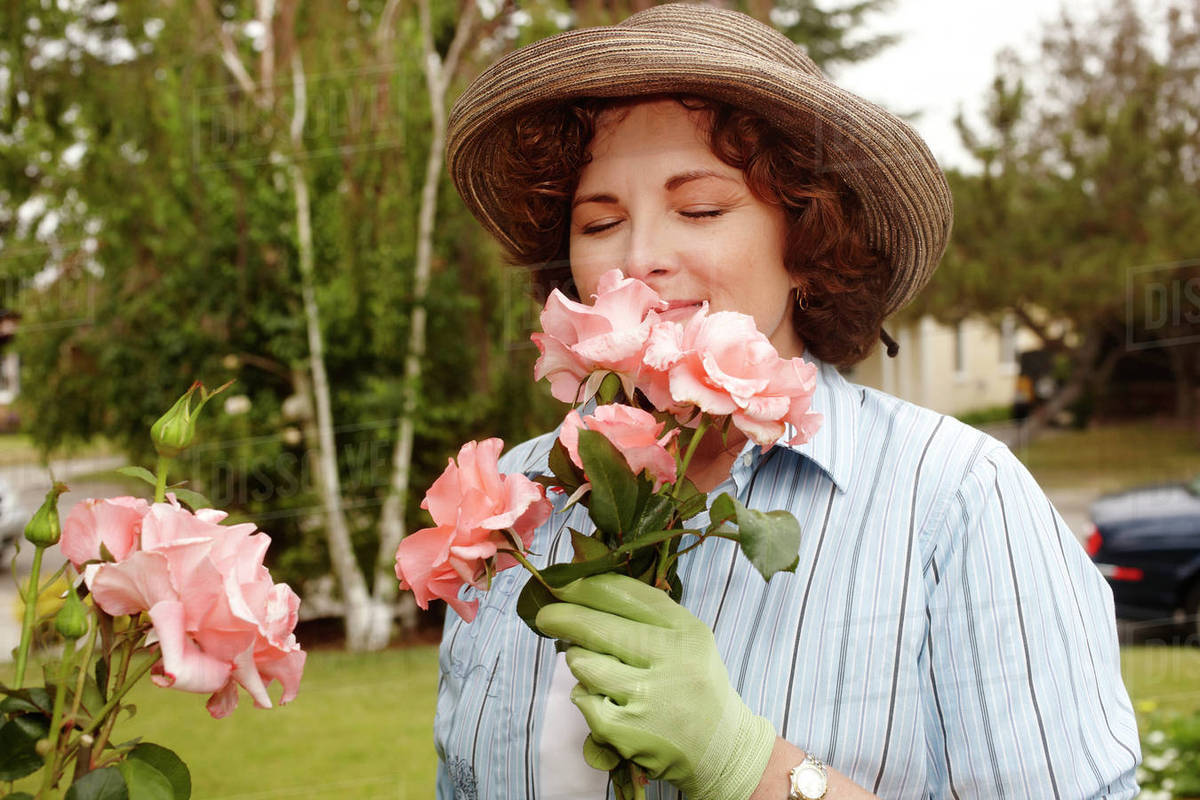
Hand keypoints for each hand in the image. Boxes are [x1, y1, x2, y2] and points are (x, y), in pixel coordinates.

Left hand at [535, 573, 774, 799]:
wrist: (721, 750)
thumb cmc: (694, 686)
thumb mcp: (687, 640)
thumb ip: (646, 616)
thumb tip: (582, 592)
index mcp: (685, 631)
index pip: (626, 595)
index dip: (586, 586)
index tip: (563, 584)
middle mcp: (671, 660)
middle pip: (597, 627)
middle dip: (563, 617)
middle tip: (546, 616)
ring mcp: (648, 697)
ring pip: (585, 664)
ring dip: (579, 662)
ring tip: (592, 666)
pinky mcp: (628, 731)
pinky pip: (583, 700)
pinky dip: (586, 697)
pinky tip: (605, 700)